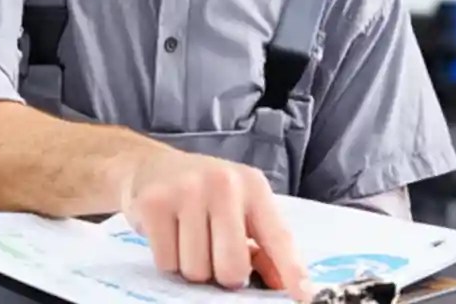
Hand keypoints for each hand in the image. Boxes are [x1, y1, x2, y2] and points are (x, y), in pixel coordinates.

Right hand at [119, 149, 313, 301]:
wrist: (152, 165)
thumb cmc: (205, 194)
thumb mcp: (240, 208)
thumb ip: (263, 246)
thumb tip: (285, 286)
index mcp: (253, 186)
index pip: (278, 236)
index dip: (291, 270)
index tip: (303, 296)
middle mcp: (222, 184)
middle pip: (231, 267)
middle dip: (223, 275)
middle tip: (214, 256)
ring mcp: (185, 191)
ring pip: (195, 270)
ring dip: (192, 267)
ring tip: (187, 239)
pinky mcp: (153, 203)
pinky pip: (166, 261)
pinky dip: (167, 259)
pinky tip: (168, 234)